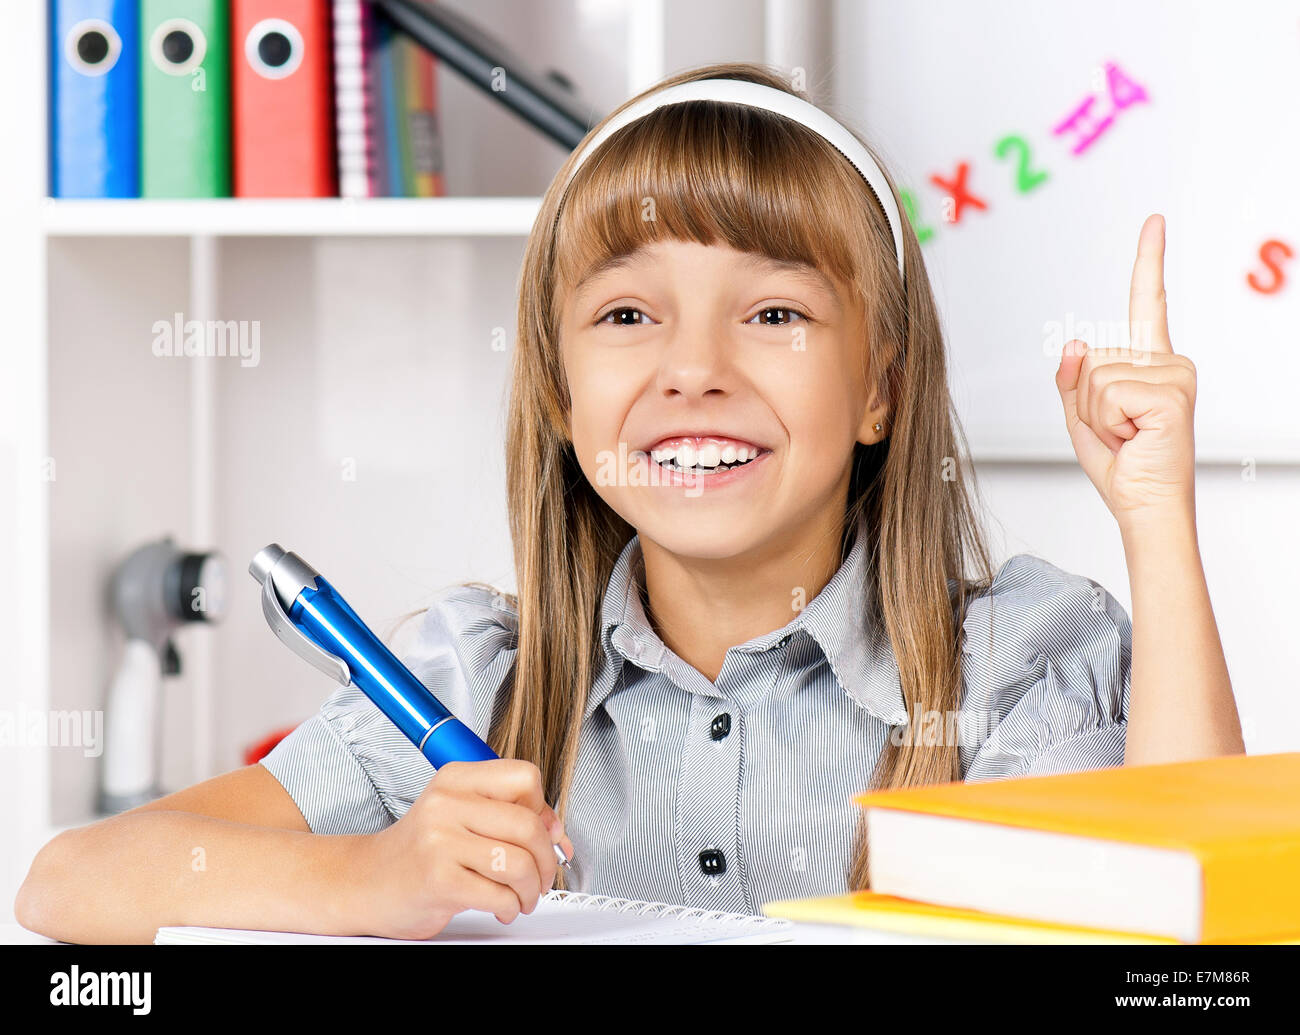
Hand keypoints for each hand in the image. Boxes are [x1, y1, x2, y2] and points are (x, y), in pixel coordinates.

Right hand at [345, 758, 574, 938]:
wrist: (364, 883)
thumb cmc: (418, 852)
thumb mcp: (460, 817)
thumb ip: (508, 815)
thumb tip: (558, 832)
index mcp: (456, 779)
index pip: (525, 777)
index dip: (543, 809)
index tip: (543, 832)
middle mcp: (447, 804)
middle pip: (528, 825)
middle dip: (547, 860)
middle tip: (542, 876)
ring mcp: (440, 841)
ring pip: (518, 863)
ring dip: (531, 889)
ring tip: (522, 896)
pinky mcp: (438, 880)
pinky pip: (499, 895)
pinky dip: (511, 908)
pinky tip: (502, 907)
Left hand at [1054, 214, 1197, 530]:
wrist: (1145, 505)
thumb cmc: (1121, 464)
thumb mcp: (1080, 416)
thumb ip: (1071, 376)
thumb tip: (1073, 340)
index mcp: (1149, 362)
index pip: (1147, 302)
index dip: (1149, 260)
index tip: (1154, 221)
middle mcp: (1168, 361)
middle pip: (1090, 355)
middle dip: (1084, 399)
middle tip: (1117, 430)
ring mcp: (1175, 374)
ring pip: (1093, 374)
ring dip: (1094, 413)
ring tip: (1125, 434)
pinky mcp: (1171, 392)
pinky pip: (1106, 391)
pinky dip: (1106, 420)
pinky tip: (1133, 435)